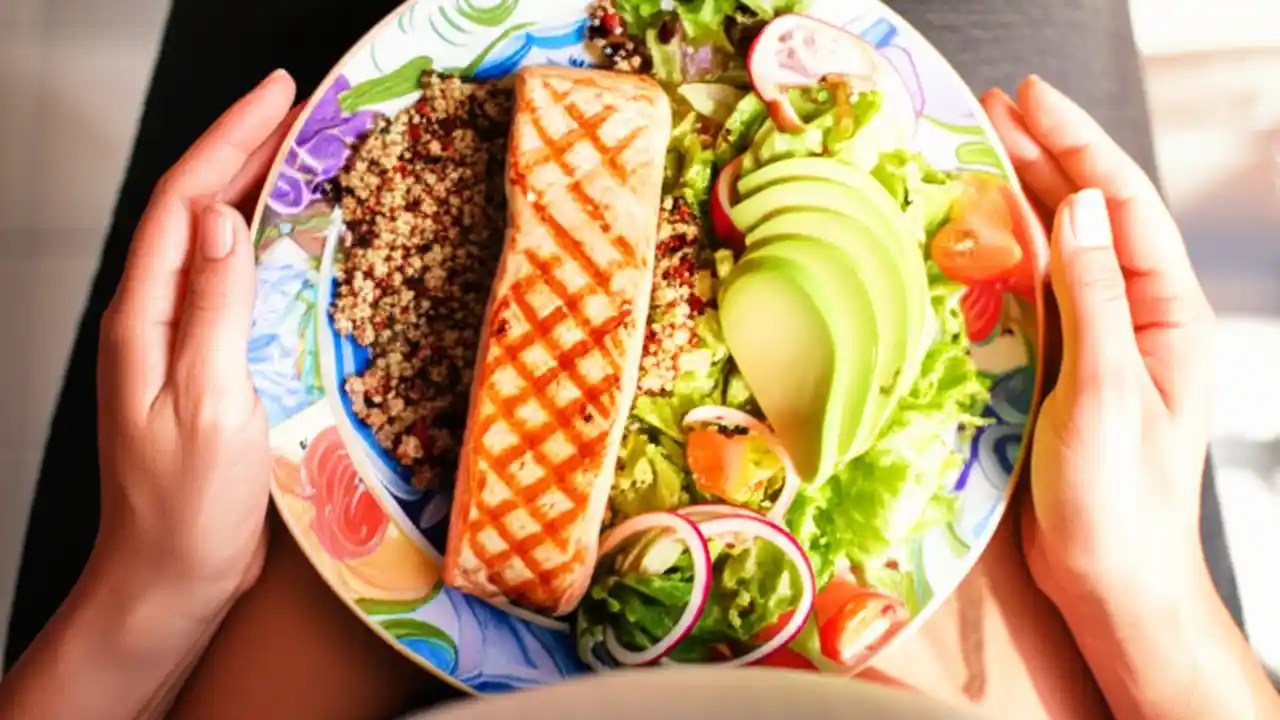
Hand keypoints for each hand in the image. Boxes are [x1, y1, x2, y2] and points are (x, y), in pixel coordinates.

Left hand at [96, 69, 297, 611]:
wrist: (168, 579)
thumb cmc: (187, 508)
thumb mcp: (208, 402)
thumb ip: (214, 308)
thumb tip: (220, 220)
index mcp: (143, 318)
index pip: (182, 201)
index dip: (229, 138)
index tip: (279, 95)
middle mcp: (150, 318)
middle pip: (190, 208)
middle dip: (241, 147)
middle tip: (299, 108)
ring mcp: (174, 341)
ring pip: (209, 242)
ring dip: (250, 189)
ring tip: (297, 152)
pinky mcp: (202, 365)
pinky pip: (228, 282)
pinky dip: (260, 243)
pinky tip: (289, 239)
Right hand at [983, 77, 1279, 719]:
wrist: (1107, 583)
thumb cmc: (1119, 505)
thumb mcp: (1110, 395)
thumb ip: (1094, 299)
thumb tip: (1081, 206)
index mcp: (1164, 316)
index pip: (1123, 208)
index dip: (1078, 146)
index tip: (1032, 99)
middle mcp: (1130, 318)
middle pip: (1087, 217)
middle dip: (1043, 158)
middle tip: (991, 108)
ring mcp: (1090, 342)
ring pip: (1054, 250)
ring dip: (1017, 199)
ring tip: (977, 148)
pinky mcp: (1052, 369)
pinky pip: (1025, 297)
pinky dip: (997, 257)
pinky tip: (969, 232)